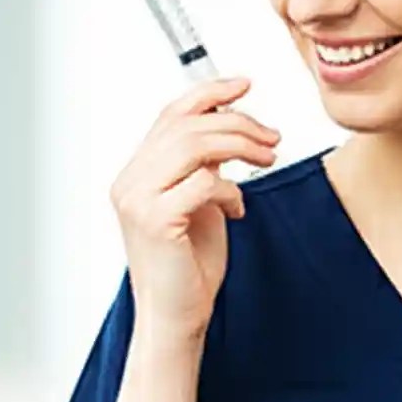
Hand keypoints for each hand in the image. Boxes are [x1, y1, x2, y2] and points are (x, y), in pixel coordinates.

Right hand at [110, 78, 279, 337]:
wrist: (176, 316)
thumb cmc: (188, 266)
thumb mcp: (199, 203)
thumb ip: (204, 165)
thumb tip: (230, 126)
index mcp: (136, 174)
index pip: (170, 114)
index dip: (209, 92)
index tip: (244, 85)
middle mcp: (130, 182)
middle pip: (187, 124)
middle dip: (239, 123)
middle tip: (271, 139)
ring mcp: (137, 200)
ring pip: (194, 145)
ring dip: (241, 146)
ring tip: (266, 159)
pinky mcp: (156, 220)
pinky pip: (204, 182)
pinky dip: (231, 190)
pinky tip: (237, 209)